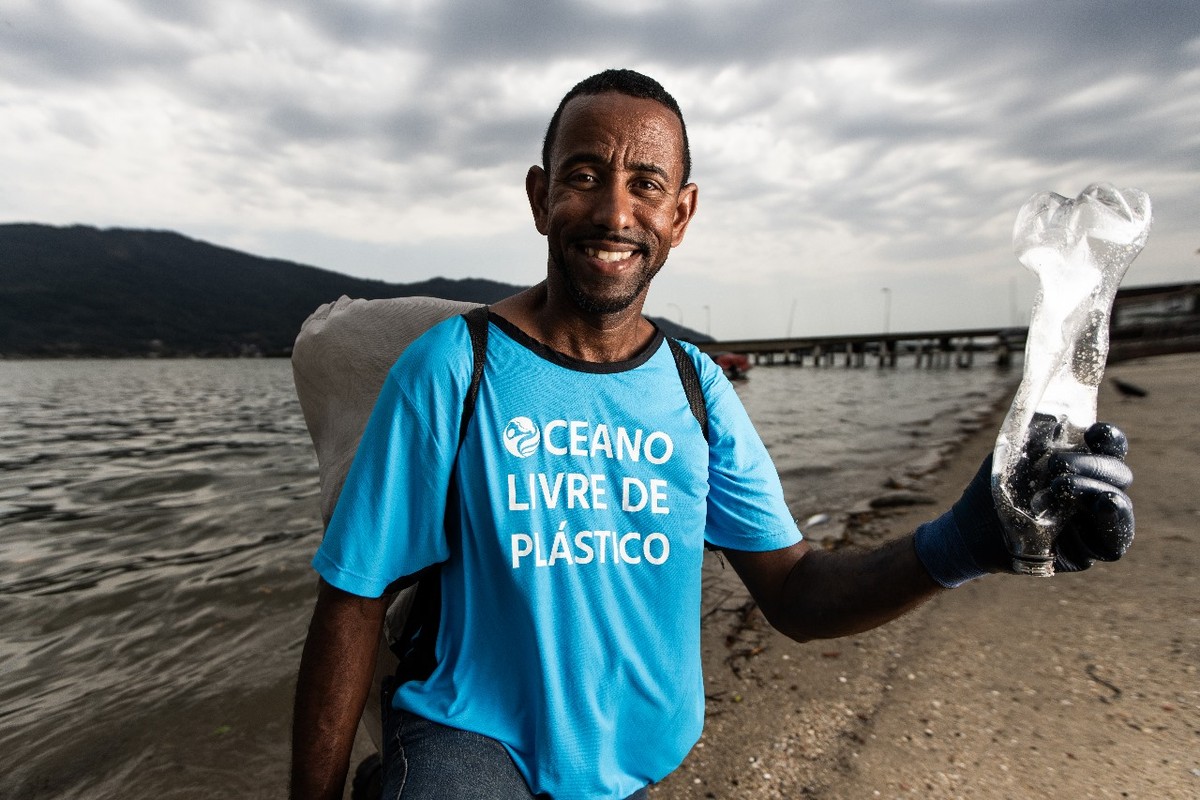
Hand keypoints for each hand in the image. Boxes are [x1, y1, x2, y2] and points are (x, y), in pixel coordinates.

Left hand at [914, 422, 1133, 585]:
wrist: (971, 529)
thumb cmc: (994, 489)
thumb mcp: (1013, 455)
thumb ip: (1039, 434)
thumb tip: (1059, 405)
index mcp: (1081, 465)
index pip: (1111, 447)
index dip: (1110, 438)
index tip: (1094, 432)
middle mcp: (1093, 492)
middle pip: (1119, 474)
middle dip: (1094, 466)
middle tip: (1057, 467)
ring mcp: (1091, 524)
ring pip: (1119, 507)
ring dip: (1096, 491)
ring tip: (1062, 487)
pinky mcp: (1086, 553)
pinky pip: (1113, 543)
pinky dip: (1108, 524)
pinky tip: (1098, 506)